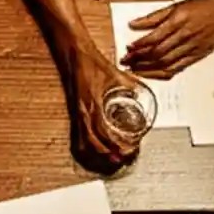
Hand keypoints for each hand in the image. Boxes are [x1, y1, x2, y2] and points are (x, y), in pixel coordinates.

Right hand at [69, 51, 140, 167]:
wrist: (75, 55)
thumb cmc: (92, 63)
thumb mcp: (115, 74)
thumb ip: (129, 84)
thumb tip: (139, 92)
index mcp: (93, 103)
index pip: (103, 131)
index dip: (114, 143)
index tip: (126, 148)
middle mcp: (84, 110)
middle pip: (93, 141)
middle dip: (107, 152)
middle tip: (121, 158)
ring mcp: (78, 112)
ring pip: (84, 139)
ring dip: (97, 151)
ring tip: (110, 157)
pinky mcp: (76, 111)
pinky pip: (79, 132)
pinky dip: (88, 143)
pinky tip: (96, 146)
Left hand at [123, 0, 213, 79]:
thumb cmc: (205, 7)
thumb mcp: (176, 6)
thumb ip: (153, 17)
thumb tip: (135, 24)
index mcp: (178, 22)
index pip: (153, 39)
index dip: (138, 46)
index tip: (128, 48)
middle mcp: (184, 37)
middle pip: (156, 53)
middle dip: (139, 60)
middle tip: (127, 61)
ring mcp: (191, 49)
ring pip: (165, 64)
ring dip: (147, 69)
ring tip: (136, 69)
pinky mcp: (196, 57)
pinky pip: (177, 69)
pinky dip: (162, 73)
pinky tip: (153, 74)